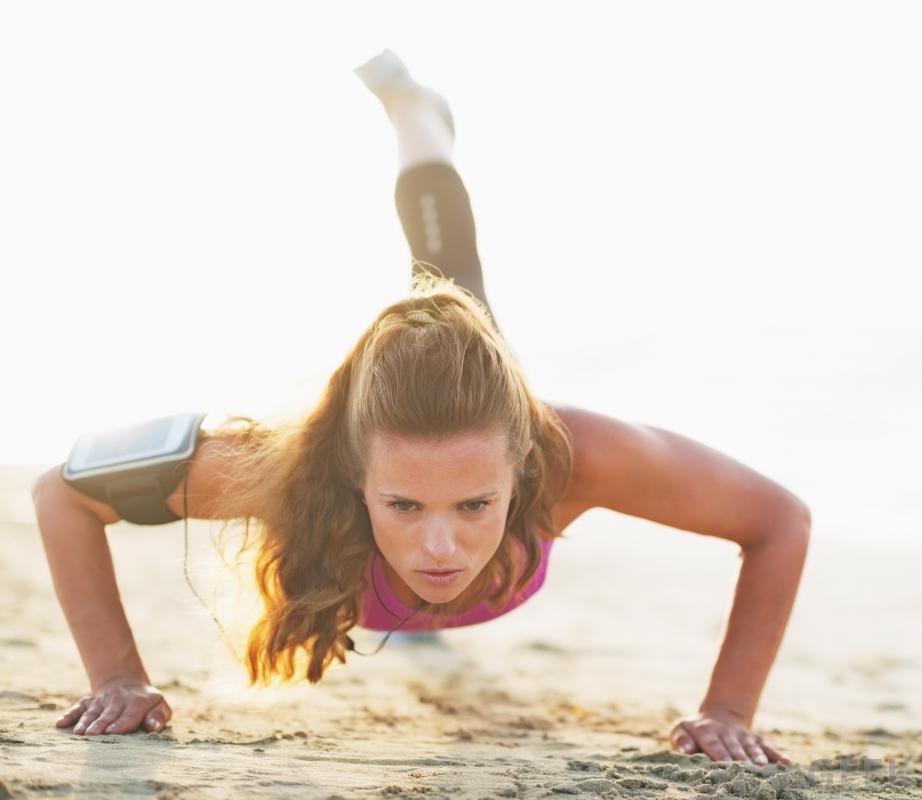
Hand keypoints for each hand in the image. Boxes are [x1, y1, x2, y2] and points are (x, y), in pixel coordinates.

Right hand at [55, 676, 171, 735]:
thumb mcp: (160, 706)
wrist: (126, 683)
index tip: (113, 731)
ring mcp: (102, 701)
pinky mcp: (89, 702)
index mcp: (138, 702)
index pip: (130, 714)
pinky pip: (78, 708)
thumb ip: (158, 716)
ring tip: (79, 732)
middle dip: (100, 724)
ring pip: (93, 712)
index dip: (121, 723)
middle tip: (92, 734)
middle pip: (109, 714)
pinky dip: (69, 715)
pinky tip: (60, 723)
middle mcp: (119, 701)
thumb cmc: (146, 703)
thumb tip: (153, 727)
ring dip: (85, 721)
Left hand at [668, 710, 790, 765]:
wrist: (718, 715)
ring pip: (752, 748)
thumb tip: (685, 750)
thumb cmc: (695, 730)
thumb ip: (681, 740)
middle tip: (746, 774)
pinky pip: (769, 747)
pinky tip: (788, 764)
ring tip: (763, 769)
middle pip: (735, 749)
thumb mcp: (682, 730)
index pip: (714, 744)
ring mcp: (744, 736)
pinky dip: (778, 755)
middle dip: (740, 761)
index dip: (720, 755)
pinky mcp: (757, 739)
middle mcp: (727, 733)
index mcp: (707, 732)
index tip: (726, 765)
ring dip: (758, 759)